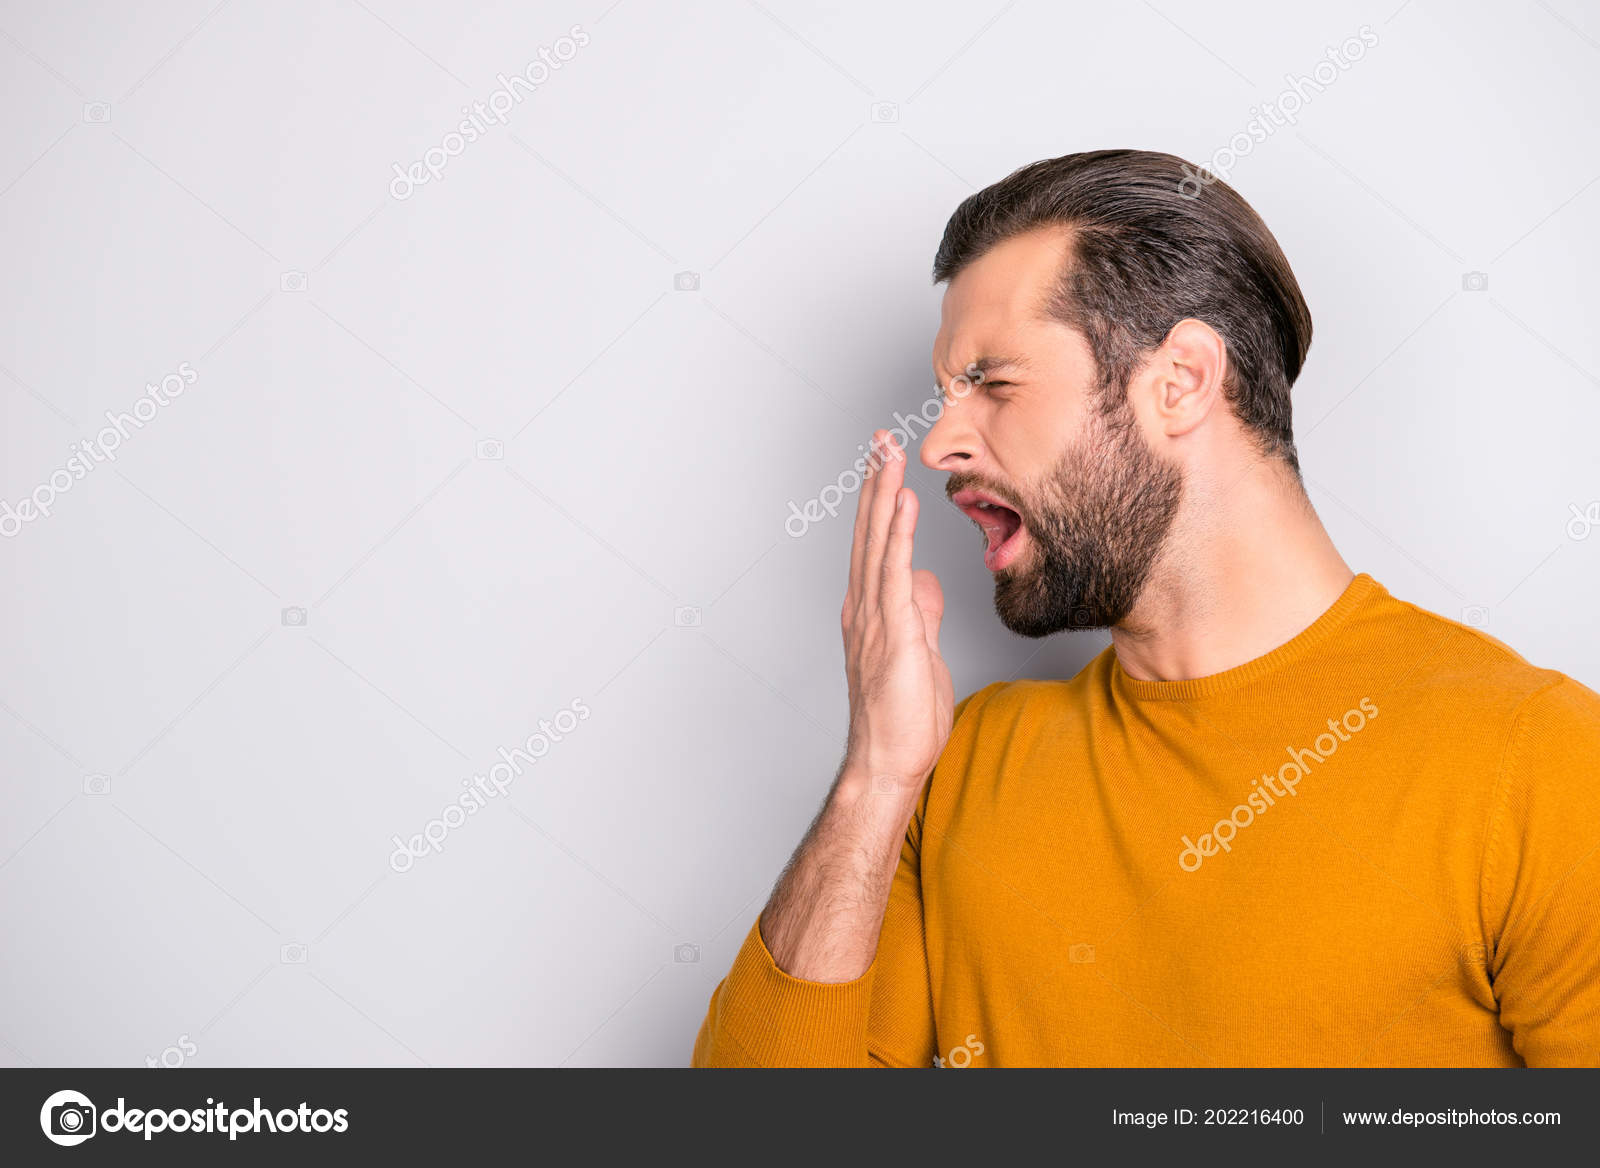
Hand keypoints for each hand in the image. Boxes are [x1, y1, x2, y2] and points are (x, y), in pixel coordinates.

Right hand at [840, 430, 954, 793]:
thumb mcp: (920, 654)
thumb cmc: (903, 720)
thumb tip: (926, 581)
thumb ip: (921, 613)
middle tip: (879, 439)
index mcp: (872, 611)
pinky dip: (898, 534)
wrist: (888, 762)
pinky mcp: (893, 634)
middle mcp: (865, 607)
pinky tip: (903, 503)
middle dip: (875, 483)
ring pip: (879, 544)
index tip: (886, 464)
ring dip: (883, 495)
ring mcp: (875, 619)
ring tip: (888, 454)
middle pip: (870, 534)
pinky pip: (894, 573)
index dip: (880, 503)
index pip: (876, 545)